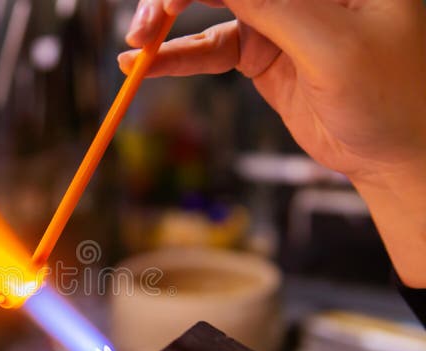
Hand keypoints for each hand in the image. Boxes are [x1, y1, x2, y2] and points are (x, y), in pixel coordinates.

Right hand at [120, 0, 425, 286]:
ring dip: (166, 25)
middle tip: (145, 24)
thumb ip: (273, 4)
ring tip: (135, 46)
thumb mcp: (333, 48)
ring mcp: (277, 14)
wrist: (396, 153)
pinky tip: (142, 64)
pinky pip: (208, 47)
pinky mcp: (260, 49)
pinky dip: (174, 58)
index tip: (170, 0)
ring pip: (207, 5)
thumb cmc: (393, 97)